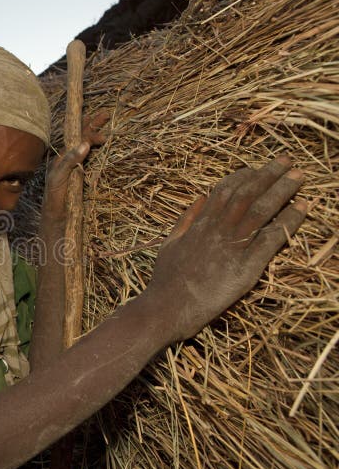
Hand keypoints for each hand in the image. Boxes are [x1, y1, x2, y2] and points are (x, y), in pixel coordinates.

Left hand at [42, 111, 109, 217]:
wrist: (56, 218)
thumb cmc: (55, 197)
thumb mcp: (60, 177)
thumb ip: (70, 160)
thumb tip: (85, 143)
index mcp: (63, 157)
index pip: (77, 137)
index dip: (89, 128)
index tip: (104, 123)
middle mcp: (69, 160)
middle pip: (82, 138)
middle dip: (93, 125)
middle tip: (106, 114)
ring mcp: (76, 168)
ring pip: (87, 148)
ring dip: (95, 138)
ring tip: (106, 131)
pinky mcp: (82, 178)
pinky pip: (91, 160)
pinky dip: (97, 152)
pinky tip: (102, 150)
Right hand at [145, 155, 306, 342]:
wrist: (168, 307)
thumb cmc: (166, 280)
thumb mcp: (169, 244)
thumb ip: (185, 220)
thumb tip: (200, 197)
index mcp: (199, 224)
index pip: (225, 190)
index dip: (243, 176)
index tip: (257, 168)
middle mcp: (217, 230)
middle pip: (247, 194)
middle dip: (268, 174)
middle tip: (287, 161)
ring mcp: (233, 247)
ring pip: (261, 210)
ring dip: (283, 190)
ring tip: (299, 176)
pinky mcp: (247, 267)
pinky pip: (272, 238)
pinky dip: (288, 220)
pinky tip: (303, 207)